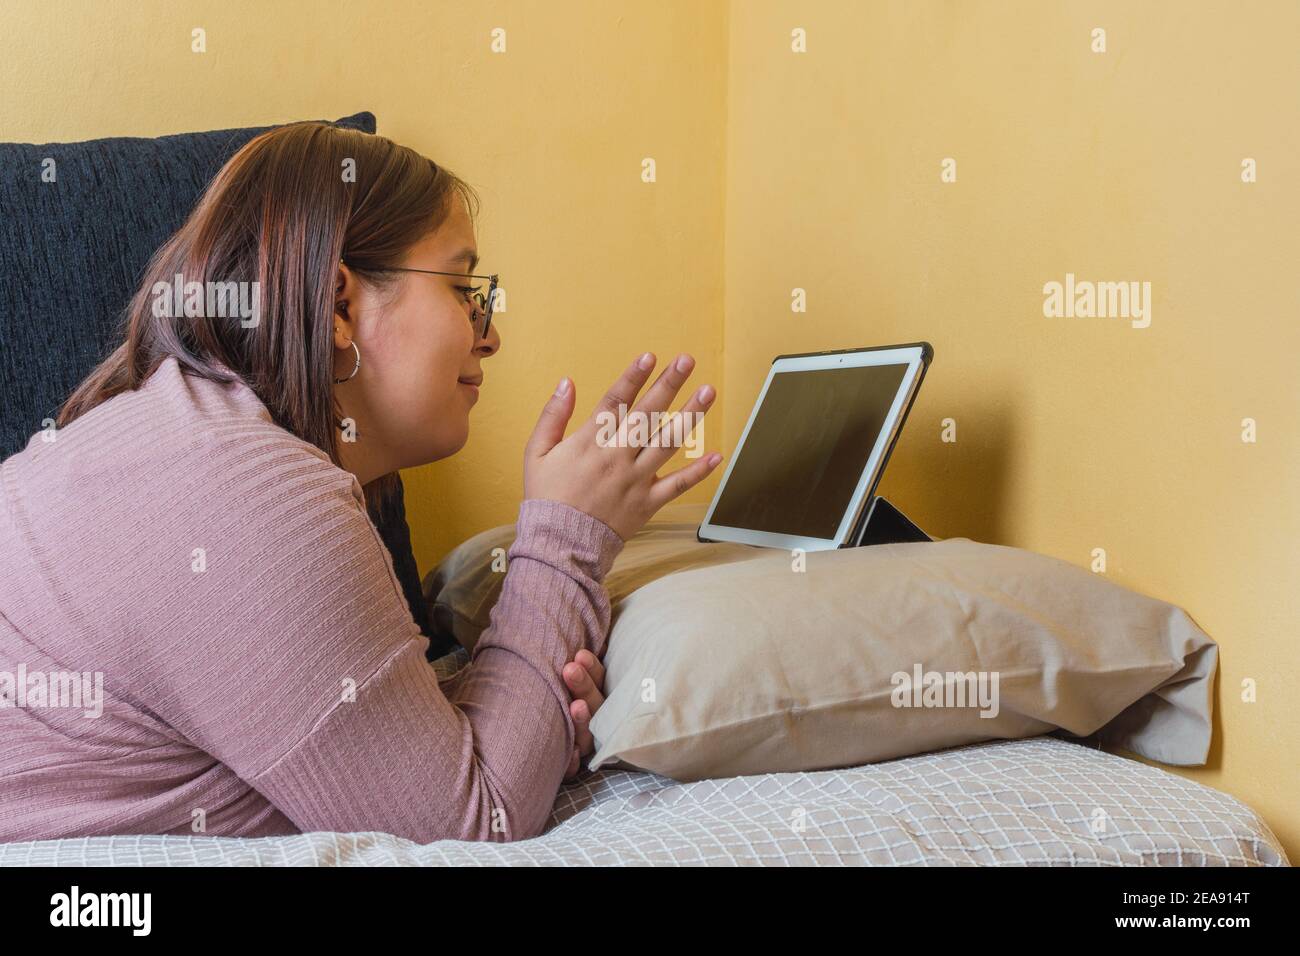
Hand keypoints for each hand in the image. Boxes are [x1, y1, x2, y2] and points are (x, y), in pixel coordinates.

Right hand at [524, 352, 722, 540]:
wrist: (560, 544)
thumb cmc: (547, 496)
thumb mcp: (536, 453)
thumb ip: (552, 416)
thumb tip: (566, 382)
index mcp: (590, 442)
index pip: (614, 401)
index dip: (633, 377)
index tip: (650, 356)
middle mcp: (617, 456)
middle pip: (647, 414)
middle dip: (668, 384)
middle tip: (686, 360)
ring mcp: (636, 479)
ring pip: (668, 442)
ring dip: (690, 415)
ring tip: (708, 391)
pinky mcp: (648, 502)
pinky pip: (678, 485)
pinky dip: (699, 471)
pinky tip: (717, 454)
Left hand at [562, 649, 604, 780]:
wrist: (588, 769)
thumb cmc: (550, 687)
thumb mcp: (567, 667)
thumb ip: (575, 648)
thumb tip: (585, 601)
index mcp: (594, 693)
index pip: (598, 680)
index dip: (592, 669)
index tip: (579, 655)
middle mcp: (593, 718)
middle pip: (595, 704)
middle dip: (584, 686)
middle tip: (570, 668)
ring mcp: (583, 743)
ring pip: (587, 734)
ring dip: (582, 721)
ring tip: (574, 705)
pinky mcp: (569, 765)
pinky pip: (573, 767)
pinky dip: (572, 761)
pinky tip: (569, 756)